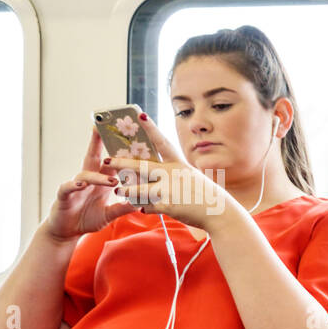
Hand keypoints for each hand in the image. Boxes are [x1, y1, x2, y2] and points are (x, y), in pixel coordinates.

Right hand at [44, 128, 141, 241]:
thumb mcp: (110, 213)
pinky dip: (74, 184)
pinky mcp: (63, 196)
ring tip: (112, 181)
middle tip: (103, 126)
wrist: (67, 232)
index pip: (112, 161)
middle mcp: (88, 179)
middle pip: (94, 156)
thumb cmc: (88, 218)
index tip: (129, 136)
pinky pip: (68, 187)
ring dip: (99, 177)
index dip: (119, 150)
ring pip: (86, 174)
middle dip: (98, 141)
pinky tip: (81, 184)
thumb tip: (143, 202)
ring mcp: (75, 185)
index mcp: (101, 180)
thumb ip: (124, 207)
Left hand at [109, 112, 232, 230]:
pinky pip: (146, 205)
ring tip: (119, 190)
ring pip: (138, 188)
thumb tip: (157, 178)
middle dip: (121, 162)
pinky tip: (142, 208)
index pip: (162, 142)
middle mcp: (171, 174)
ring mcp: (168, 189)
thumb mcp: (192, 179)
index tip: (139, 114)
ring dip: (127, 190)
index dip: (150, 128)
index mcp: (178, 165)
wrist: (220, 213)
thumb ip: (174, 176)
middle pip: (140, 165)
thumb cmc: (207, 197)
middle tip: (107, 160)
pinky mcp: (167, 205)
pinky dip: (143, 207)